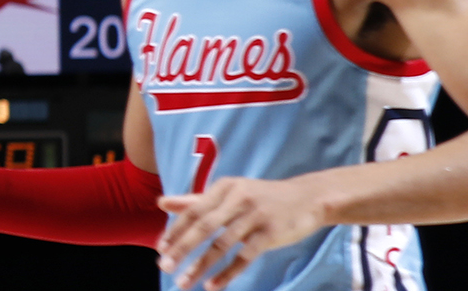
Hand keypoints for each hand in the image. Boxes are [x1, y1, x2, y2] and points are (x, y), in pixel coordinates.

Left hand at [156, 175, 326, 289]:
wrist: (308, 198)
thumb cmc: (262, 198)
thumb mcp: (230, 193)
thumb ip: (196, 200)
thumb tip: (161, 203)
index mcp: (224, 188)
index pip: (193, 211)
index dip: (175, 230)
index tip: (159, 249)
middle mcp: (237, 198)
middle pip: (203, 226)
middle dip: (181, 248)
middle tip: (163, 266)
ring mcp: (255, 215)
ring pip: (221, 244)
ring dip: (200, 265)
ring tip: (184, 282)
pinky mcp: (271, 232)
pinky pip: (244, 256)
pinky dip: (227, 273)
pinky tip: (212, 285)